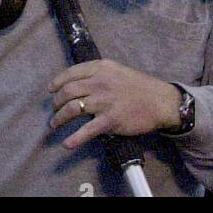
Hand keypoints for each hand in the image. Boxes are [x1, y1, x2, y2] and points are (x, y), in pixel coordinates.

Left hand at [49, 60, 182, 149]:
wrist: (161, 102)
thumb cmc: (139, 86)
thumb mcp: (117, 70)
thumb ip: (98, 74)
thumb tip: (78, 83)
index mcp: (100, 68)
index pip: (71, 73)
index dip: (57, 82)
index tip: (51, 90)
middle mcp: (99, 82)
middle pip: (68, 91)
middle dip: (56, 102)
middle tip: (54, 110)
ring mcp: (104, 101)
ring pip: (72, 109)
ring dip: (59, 119)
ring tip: (54, 125)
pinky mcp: (110, 120)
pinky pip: (87, 131)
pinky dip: (75, 139)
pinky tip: (67, 144)